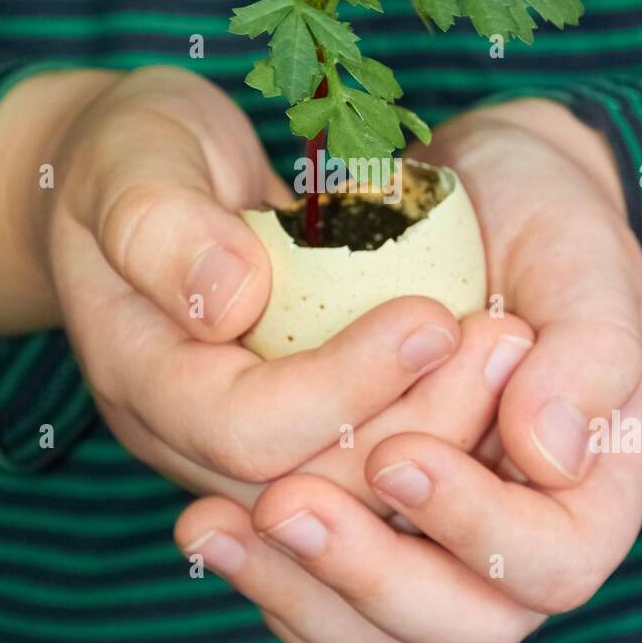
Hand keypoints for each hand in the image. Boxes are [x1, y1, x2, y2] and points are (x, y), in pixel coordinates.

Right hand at [0, 65, 486, 487]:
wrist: (136, 180)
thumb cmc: (134, 153)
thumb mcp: (133, 159)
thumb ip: (160, 226)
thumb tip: (233, 297)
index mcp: (141, 378)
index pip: (246, 430)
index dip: (343, 386)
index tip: (428, 316)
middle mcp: (188, 435)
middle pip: (314, 481)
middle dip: (417, 418)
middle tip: (502, 340)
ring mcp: (241, 441)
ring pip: (355, 489)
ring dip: (442, 428)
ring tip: (509, 348)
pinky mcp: (292, 428)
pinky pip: (368, 458)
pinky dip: (433, 420)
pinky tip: (487, 367)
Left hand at [175, 98, 641, 642]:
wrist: (481, 204)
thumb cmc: (546, 228)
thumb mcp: (585, 266)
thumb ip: (589, 355)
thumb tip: (551, 454)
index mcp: (594, 494)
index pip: (552, 565)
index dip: (475, 527)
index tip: (397, 455)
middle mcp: (521, 543)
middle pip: (463, 628)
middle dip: (369, 574)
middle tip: (283, 504)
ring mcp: (442, 551)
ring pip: (379, 638)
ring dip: (298, 588)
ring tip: (213, 526)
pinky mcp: (374, 535)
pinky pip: (324, 603)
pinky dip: (269, 576)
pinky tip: (207, 528)